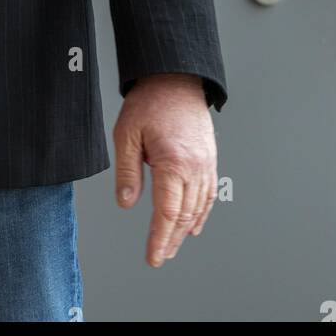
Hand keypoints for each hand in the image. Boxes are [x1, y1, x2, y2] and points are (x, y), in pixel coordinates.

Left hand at [113, 73, 216, 266]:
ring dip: (184, 230)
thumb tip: (126, 204)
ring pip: (198, 207)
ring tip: (171, 246)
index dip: (159, 239)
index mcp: (173, 163)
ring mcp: (206, 164)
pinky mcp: (209, 158)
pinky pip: (208, 193)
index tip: (153, 257)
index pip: (167, 213)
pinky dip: (201, 213)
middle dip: (171, 240)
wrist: (175, 77)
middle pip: (185, 216)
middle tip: (159, 257)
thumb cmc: (149, 102)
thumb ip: (127, 172)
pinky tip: (193, 225)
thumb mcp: (127, 134)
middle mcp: (195, 168)